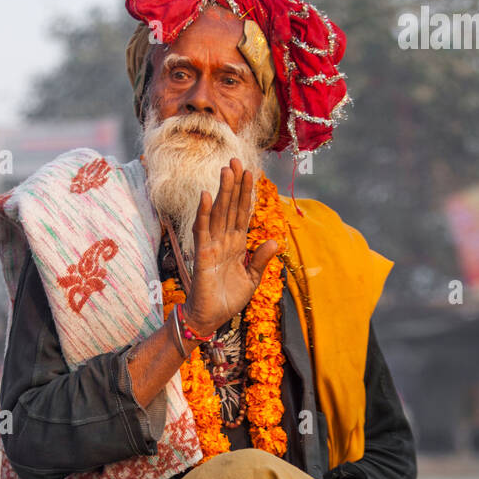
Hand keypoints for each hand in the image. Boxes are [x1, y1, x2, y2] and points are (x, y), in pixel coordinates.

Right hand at [183, 159, 278, 338]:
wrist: (212, 318)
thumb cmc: (229, 300)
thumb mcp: (252, 279)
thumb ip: (262, 259)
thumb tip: (276, 241)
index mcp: (237, 245)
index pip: (242, 214)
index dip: (246, 194)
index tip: (250, 172)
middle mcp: (224, 241)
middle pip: (230, 207)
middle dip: (234, 184)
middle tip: (236, 160)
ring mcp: (212, 245)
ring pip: (218, 213)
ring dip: (222, 191)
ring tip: (226, 170)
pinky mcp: (202, 254)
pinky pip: (202, 230)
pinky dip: (203, 213)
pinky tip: (205, 196)